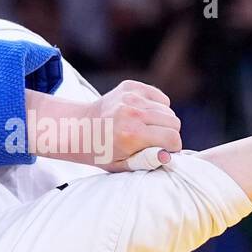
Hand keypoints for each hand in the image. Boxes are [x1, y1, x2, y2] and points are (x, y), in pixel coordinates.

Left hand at [28, 80, 181, 170]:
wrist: (77, 128)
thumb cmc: (100, 150)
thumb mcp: (120, 164)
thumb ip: (146, 161)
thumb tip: (167, 155)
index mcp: (130, 134)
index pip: (172, 137)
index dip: (172, 147)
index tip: (164, 150)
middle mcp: (131, 112)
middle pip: (174, 122)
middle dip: (168, 133)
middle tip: (153, 140)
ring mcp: (130, 97)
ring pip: (168, 110)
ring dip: (161, 120)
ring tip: (143, 128)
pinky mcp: (130, 86)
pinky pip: (159, 97)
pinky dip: (156, 106)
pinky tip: (140, 115)